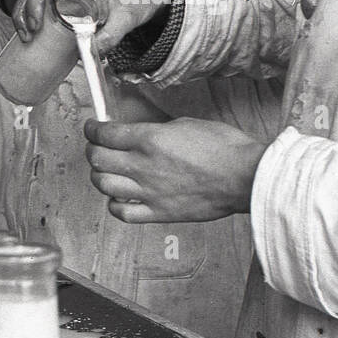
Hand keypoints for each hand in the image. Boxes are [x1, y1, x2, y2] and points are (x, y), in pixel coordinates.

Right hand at [15, 0, 169, 53]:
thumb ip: (112, 35)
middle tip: (28, 34)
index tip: (35, 24)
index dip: (35, 1)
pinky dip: (35, 8)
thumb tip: (90, 53)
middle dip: (25, 9)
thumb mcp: (127, 17)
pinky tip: (33, 27)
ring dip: (26, 9)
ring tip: (28, 35)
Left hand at [83, 117, 267, 222]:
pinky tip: (120, 197)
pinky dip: (114, 204)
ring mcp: (149, 192)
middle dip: (93, 150)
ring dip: (99, 176)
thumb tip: (141, 135)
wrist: (244, 176)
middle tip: (97, 147)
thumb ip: (156, 132)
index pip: (104, 134)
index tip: (93, 128)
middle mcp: (143, 166)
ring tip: (106, 171)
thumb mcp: (185, 124)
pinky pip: (122, 212)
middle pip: (98, 159)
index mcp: (149, 139)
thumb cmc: (224, 148)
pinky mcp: (158, 212)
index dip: (92, 129)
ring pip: (104, 185)